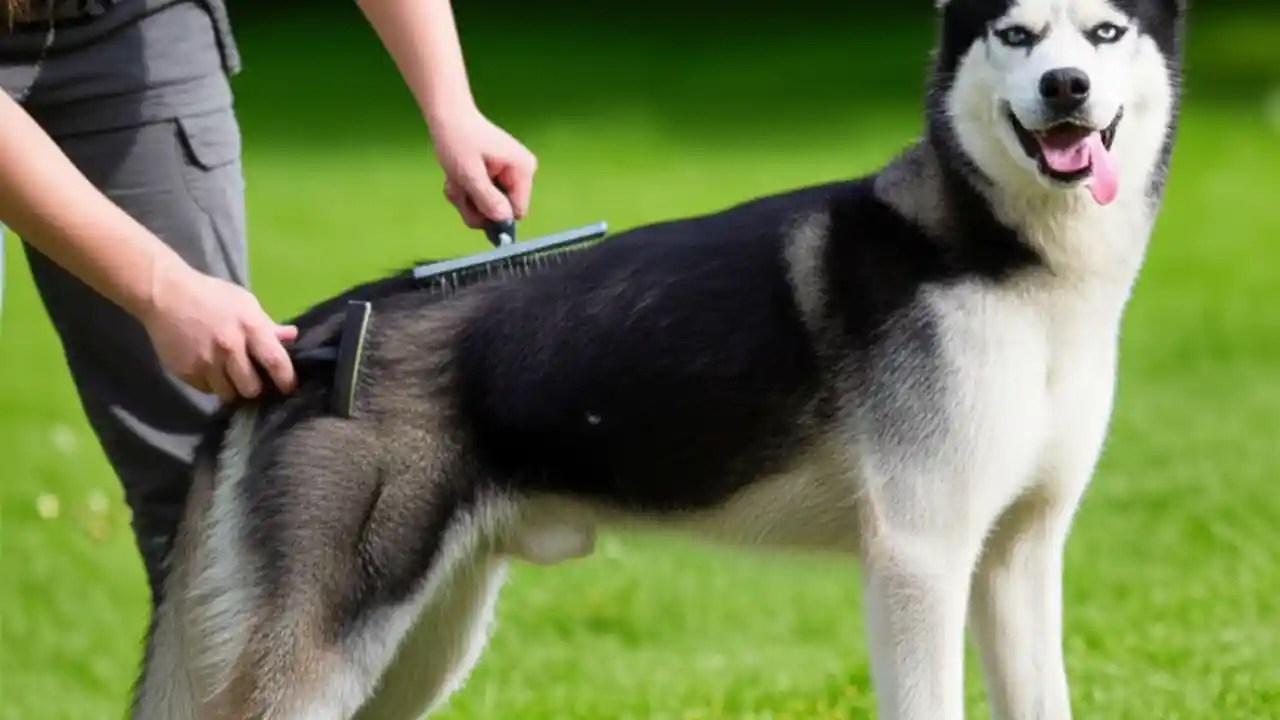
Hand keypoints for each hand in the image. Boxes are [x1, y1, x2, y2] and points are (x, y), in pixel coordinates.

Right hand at [139, 258, 297, 402]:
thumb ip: (267, 325)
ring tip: (232, 378)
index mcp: (250, 327)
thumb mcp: (244, 303)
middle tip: (254, 381)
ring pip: (229, 394)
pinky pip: (207, 389)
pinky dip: (213, 385)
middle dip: (256, 387)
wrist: (165, 294)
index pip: (276, 362)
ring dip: (233, 389)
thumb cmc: (211, 295)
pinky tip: (211, 371)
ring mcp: (206, 362)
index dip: (286, 380)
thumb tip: (292, 337)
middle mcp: (230, 348)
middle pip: (252, 388)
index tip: (288, 387)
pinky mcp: (186, 371)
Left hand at [432, 108, 537, 227]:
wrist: (446, 115)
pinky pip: (481, 198)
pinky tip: (456, 177)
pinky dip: (464, 192)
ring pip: (486, 208)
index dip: (493, 214)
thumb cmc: (457, 137)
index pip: (517, 211)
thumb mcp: (469, 173)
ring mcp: (508, 176)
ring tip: (454, 180)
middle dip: (474, 205)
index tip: (472, 202)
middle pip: (500, 212)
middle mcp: (521, 174)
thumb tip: (504, 219)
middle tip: (459, 186)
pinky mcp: (496, 177)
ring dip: (465, 199)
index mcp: (522, 170)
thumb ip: (487, 198)